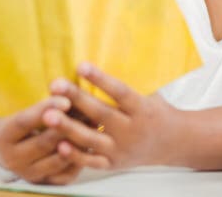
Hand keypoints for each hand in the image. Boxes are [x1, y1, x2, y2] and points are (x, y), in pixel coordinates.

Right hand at [0, 95, 110, 183]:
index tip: (67, 100)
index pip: (25, 121)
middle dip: (68, 126)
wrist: (8, 148)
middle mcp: (12, 159)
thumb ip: (44, 105)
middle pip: (43, 142)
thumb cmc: (21, 120)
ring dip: (78, 142)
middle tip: (90, 112)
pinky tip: (92, 143)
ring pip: (57, 159)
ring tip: (94, 125)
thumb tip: (70, 92)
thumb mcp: (24, 110)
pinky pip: (65, 174)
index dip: (46, 109)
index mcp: (2, 136)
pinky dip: (80, 159)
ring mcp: (27, 174)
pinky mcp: (43, 184)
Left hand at [49, 63, 180, 168]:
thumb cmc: (155, 111)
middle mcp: (132, 130)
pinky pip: (91, 162)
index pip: (120, 92)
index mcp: (143, 109)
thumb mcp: (150, 94)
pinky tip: (58, 145)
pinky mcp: (113, 164)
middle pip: (101, 113)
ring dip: (68, 127)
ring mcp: (122, 149)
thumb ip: (128, 85)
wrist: (173, 143)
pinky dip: (75, 155)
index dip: (100, 79)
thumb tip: (105, 56)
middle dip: (77, 99)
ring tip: (48, 115)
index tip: (81, 65)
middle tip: (55, 85)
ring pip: (91, 139)